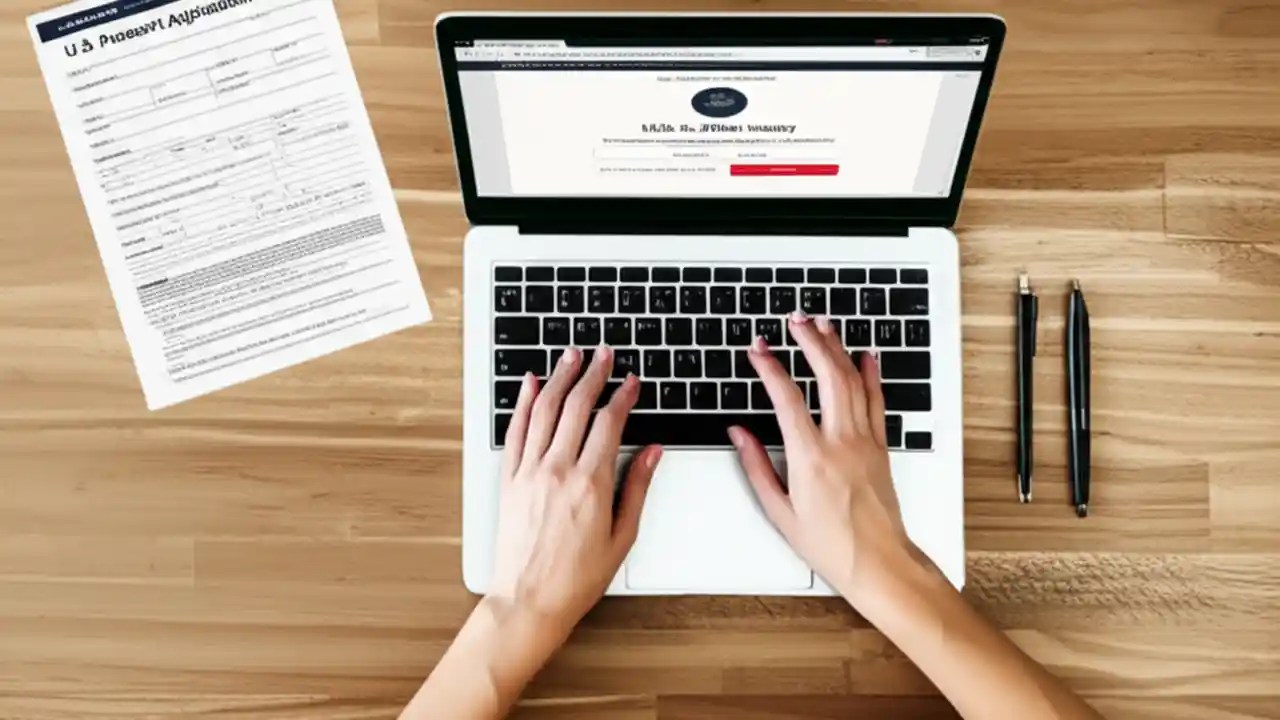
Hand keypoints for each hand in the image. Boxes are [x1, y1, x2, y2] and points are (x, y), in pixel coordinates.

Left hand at [489, 347, 662, 637]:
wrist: (529, 600)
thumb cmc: (577, 577)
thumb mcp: (622, 536)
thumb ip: (636, 487)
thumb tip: (651, 452)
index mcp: (590, 483)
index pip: (609, 423)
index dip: (623, 396)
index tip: (631, 381)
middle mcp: (557, 470)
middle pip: (576, 406)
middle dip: (593, 374)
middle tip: (603, 354)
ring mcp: (529, 472)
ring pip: (544, 410)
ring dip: (559, 377)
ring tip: (571, 356)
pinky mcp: (508, 480)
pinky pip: (515, 431)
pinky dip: (523, 403)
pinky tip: (530, 384)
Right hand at [730, 313, 925, 607]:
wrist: (878, 562)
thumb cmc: (829, 544)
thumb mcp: (779, 511)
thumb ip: (756, 467)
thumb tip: (739, 433)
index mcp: (810, 459)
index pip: (787, 399)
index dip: (770, 368)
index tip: (758, 349)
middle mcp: (841, 443)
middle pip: (828, 377)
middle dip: (810, 341)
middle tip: (795, 320)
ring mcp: (865, 442)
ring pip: (853, 382)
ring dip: (837, 348)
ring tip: (824, 325)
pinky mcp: (880, 447)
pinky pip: (877, 401)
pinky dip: (871, 374)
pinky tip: (865, 356)